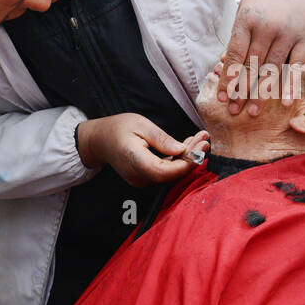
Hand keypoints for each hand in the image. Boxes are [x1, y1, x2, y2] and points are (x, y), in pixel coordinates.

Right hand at [77, 114, 206, 186]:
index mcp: (135, 161)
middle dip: (192, 156)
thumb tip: (182, 150)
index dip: (187, 162)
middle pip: (172, 173)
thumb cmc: (118, 129)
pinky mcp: (145, 178)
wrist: (99, 140)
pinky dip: (178, 160)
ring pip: (171, 173)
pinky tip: (187, 146)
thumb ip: (162, 139)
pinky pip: (165, 172)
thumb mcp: (141, 125)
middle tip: (204, 138)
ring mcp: (141, 180)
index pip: (166, 171)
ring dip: (187, 157)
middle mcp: (139, 176)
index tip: (201, 145)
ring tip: (199, 139)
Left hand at [219, 0, 304, 115]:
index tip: (222, 98)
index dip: (228, 79)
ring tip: (253, 112)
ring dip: (261, 93)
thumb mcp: (246, 7)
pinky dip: (290, 85)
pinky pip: (297, 66)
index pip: (234, 55)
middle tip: (234, 112)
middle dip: (241, 91)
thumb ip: (238, 34)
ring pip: (273, 69)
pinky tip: (283, 102)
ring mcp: (288, 33)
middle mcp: (267, 27)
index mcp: (247, 19)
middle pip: (252, 66)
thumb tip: (225, 63)